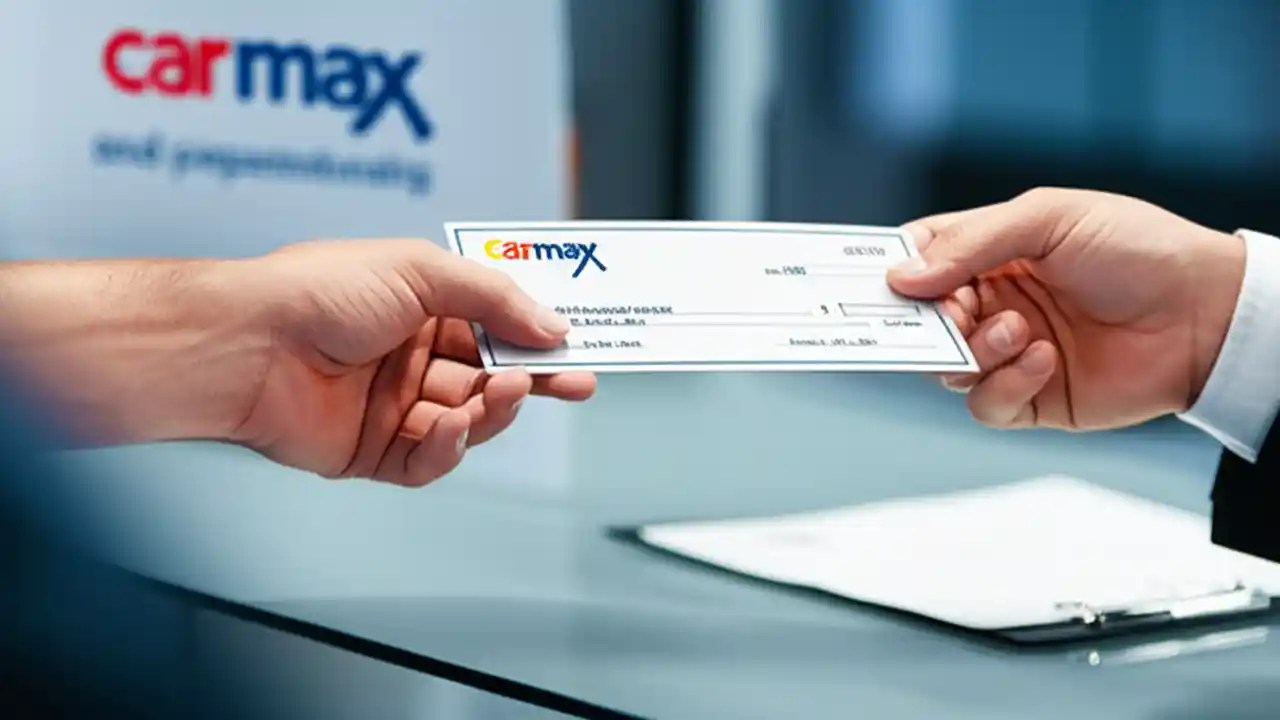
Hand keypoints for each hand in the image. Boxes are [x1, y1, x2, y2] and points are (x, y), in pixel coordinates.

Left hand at [224, 239, 594, 485]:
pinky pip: (429, 459)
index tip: (579, 344)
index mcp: (420, 309)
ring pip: (470, 420)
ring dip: (494, 410)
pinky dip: (449, 446)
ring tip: (503, 391)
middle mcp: (410, 357)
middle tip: (573, 382)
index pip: (495, 325)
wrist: (247, 344)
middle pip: (491, 376)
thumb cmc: (316, 292)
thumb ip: (494, 298)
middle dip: (535, 379)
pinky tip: (451, 426)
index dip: (538, 336)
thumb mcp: (421, 271)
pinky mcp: (372, 450)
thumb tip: (551, 325)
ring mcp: (393, 406)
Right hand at [887, 188, 1244, 429]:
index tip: (879, 279)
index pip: (919, 258)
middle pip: (920, 319)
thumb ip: (971, 243)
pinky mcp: (1030, 397)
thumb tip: (902, 276)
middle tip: (946, 312)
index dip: (894, 269)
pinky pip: (986, 404)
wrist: (1206, 314)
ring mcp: (1007, 351)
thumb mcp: (1048, 218)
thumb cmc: (1138, 249)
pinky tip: (1044, 358)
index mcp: (990, 252)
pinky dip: (1005, 383)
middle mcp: (992, 301)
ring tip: (1020, 330)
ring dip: (974, 350)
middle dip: (925, 319)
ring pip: (946, 366)